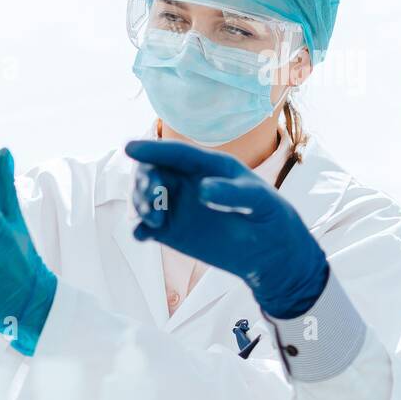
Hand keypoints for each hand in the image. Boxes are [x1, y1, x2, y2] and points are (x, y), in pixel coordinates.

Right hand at [125, 139, 327, 318]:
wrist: (270, 251)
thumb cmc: (269, 216)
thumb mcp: (260, 201)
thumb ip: (234, 193)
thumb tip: (203, 189)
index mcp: (208, 165)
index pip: (176, 153)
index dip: (152, 149)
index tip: (130, 148)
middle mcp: (188, 181)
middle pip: (152, 170)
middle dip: (144, 180)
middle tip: (152, 199)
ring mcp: (178, 205)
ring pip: (144, 196)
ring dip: (139, 204)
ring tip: (154, 221)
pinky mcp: (171, 231)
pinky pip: (145, 225)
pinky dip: (138, 228)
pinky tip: (141, 235)